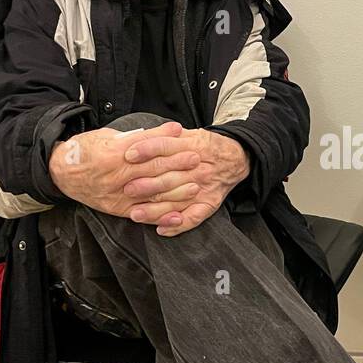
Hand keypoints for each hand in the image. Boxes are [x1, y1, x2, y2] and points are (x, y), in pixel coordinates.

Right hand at [47, 124, 198, 217]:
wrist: (60, 173)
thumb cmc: (85, 151)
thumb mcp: (107, 136)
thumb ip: (136, 137)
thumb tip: (166, 132)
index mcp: (113, 154)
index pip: (146, 148)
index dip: (166, 143)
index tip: (185, 138)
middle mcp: (115, 176)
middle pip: (152, 170)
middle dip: (177, 165)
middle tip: (197, 159)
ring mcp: (117, 195)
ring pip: (151, 195)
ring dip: (175, 192)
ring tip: (194, 186)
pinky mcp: (117, 209)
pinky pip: (143, 215)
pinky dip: (161, 217)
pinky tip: (178, 216)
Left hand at [119, 125, 249, 235]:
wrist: (235, 158)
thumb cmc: (205, 146)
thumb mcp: (188, 133)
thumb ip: (164, 135)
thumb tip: (135, 139)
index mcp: (193, 147)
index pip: (166, 146)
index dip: (146, 150)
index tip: (128, 155)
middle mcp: (198, 169)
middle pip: (169, 177)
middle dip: (147, 184)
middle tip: (127, 189)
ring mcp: (204, 188)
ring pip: (177, 201)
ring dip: (155, 209)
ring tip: (136, 213)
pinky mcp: (209, 203)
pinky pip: (193, 218)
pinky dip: (177, 225)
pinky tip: (161, 229)